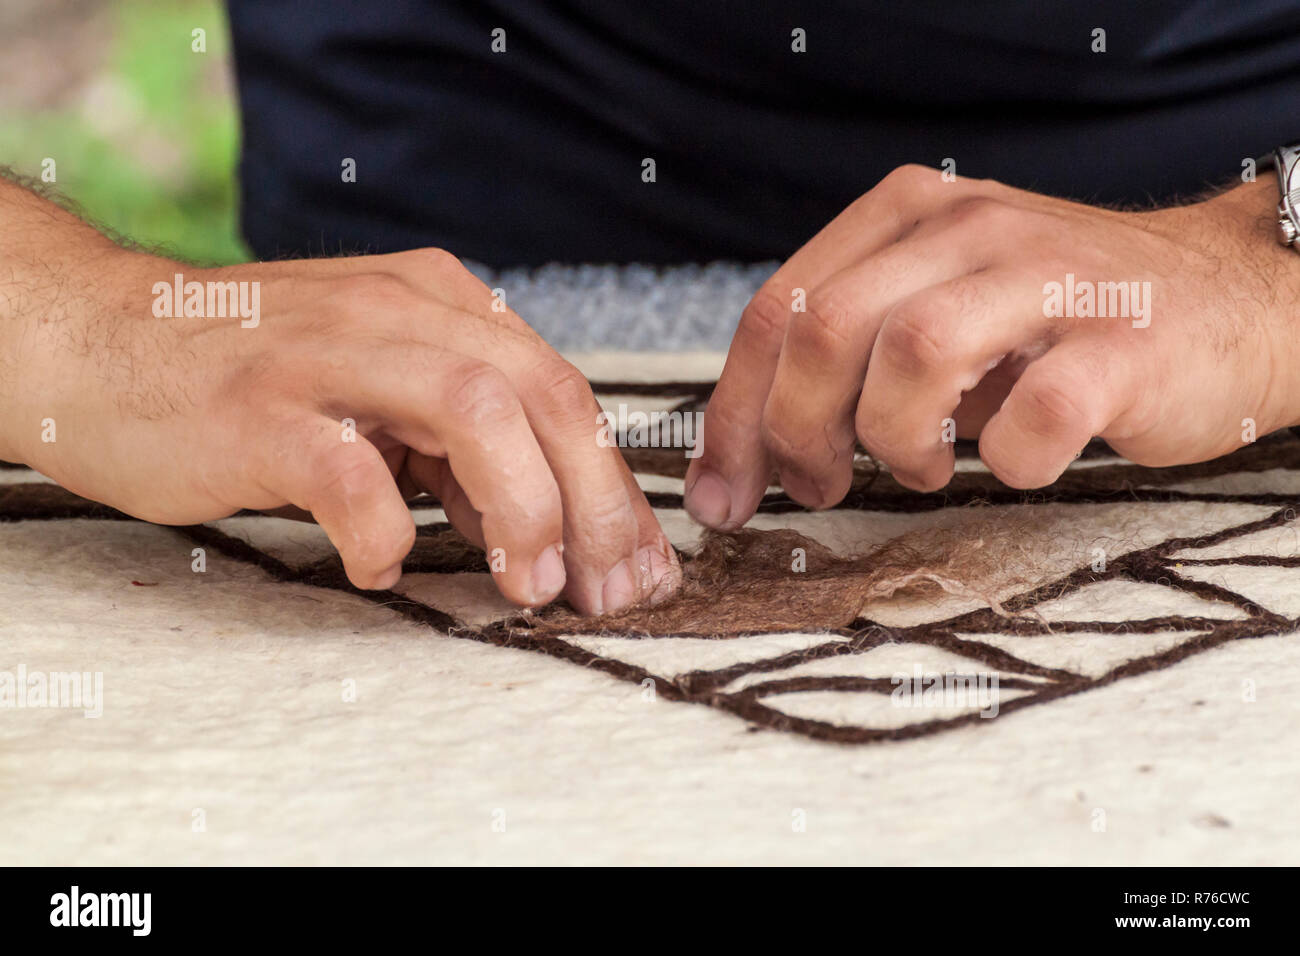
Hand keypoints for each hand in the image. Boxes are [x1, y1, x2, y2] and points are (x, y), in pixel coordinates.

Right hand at [0, 194, 677, 611]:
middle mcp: (396, 311)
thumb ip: (457, 442)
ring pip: (473, 408)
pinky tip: (383, 566)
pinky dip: (384, 531)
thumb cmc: (251, 380)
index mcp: (436, 303)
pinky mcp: (257, 408)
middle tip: (610, 590)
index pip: (561, 389)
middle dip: (597, 503)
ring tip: (529, 585)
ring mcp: (327, 354)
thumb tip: (543, 523)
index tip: (640, 566)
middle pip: (542, 395)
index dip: (616, 484)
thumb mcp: (378, 389)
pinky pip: (348, 470)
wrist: (98, 342)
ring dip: (523, 507)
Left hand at [686, 164, 1299, 526]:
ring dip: (895, 441)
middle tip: (821, 486)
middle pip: (824, 328)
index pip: (777, 309)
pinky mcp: (1123, 343)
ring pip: (913, 353)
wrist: (1230, 301)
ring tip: (925, 467)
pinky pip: (1035, 415)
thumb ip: (842, 360)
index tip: (724, 493)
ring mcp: (1050, 278)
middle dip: (795, 431)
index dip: (733, 414)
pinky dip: (1011, 461)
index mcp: (908, 216)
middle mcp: (970, 228)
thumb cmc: (1056, 326)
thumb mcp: (937, 310)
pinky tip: (1021, 460)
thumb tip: (740, 458)